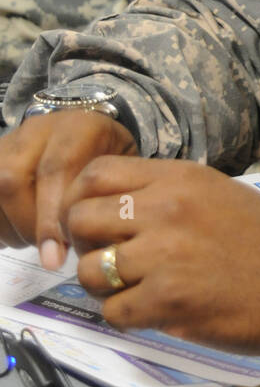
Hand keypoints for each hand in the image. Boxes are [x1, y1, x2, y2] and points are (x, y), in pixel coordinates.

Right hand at [0, 112, 137, 268]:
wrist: (91, 133)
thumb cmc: (111, 160)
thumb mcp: (121, 173)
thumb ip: (106, 201)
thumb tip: (94, 248)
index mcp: (80, 127)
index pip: (57, 170)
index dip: (51, 218)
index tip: (55, 258)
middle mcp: (41, 128)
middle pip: (14, 178)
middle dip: (27, 225)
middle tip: (47, 251)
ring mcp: (14, 139)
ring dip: (10, 224)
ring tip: (31, 241)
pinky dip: (0, 221)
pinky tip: (16, 234)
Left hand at [64, 158, 259, 352]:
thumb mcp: (218, 192)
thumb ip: (168, 193)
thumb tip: (119, 206)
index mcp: (178, 179)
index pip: (96, 175)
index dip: (81, 199)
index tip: (95, 222)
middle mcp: (165, 210)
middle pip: (81, 220)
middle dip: (85, 244)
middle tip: (107, 259)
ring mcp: (164, 255)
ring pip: (90, 271)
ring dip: (102, 286)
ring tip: (128, 290)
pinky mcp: (168, 300)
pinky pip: (113, 311)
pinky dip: (125, 317)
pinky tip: (149, 312)